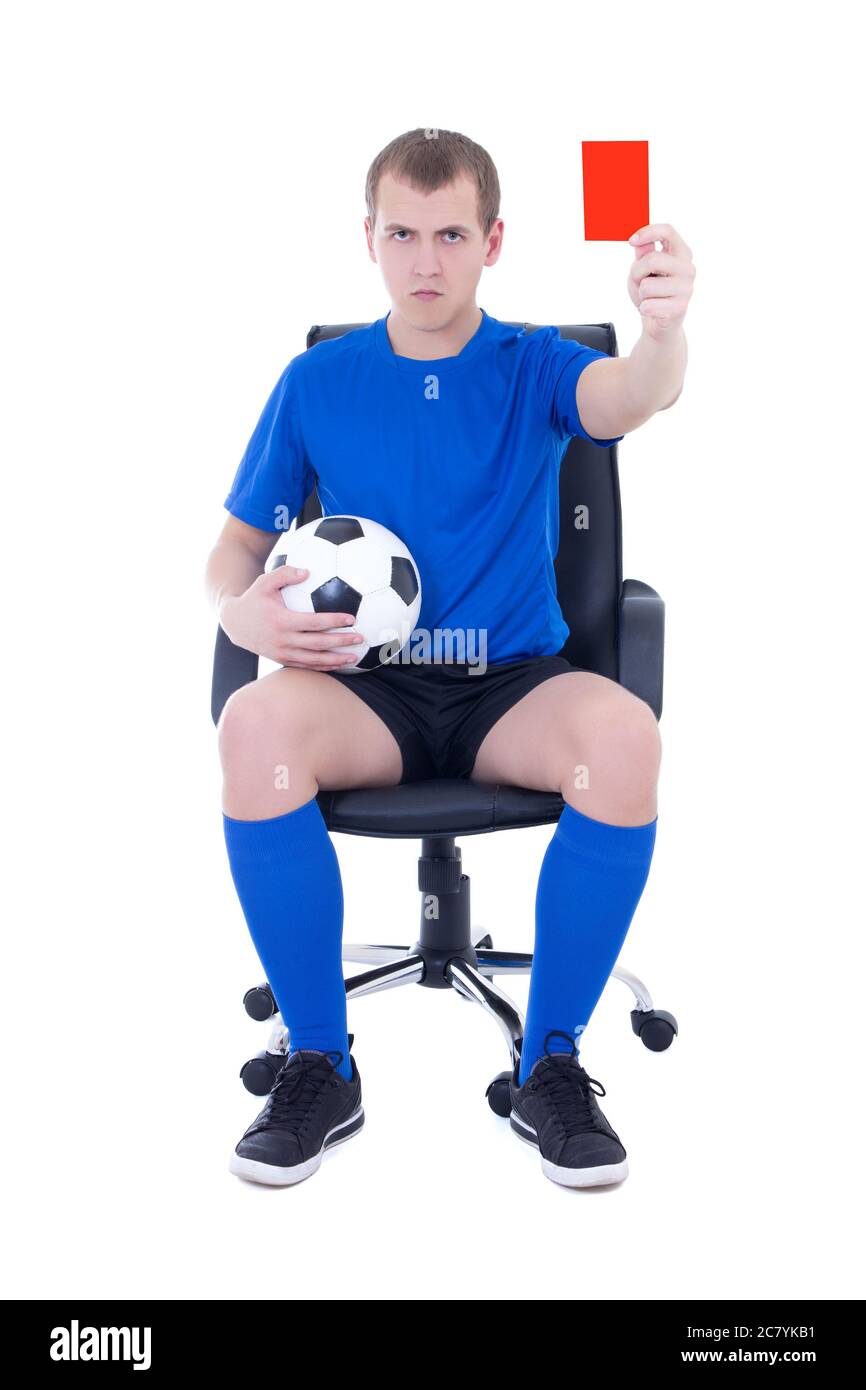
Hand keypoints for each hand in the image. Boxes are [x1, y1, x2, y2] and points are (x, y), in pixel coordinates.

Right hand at [219, 566, 363, 669]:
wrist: (234, 623)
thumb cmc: (254, 599)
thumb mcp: (264, 582)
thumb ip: (284, 574)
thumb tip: (307, 571)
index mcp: (281, 621)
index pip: (313, 623)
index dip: (333, 621)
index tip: (351, 618)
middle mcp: (283, 640)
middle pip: (318, 644)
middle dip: (340, 642)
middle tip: (360, 639)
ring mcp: (282, 653)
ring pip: (314, 660)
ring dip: (335, 659)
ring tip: (354, 657)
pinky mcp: (281, 660)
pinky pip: (306, 666)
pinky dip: (322, 666)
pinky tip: (338, 664)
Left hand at [626, 223, 694, 341]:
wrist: (659, 322)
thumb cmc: (652, 291)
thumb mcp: (643, 268)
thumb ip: (643, 253)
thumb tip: (639, 240)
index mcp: (682, 253)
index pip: (668, 231)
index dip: (648, 232)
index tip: (631, 241)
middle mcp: (688, 269)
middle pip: (653, 260)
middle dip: (637, 272)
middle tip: (640, 282)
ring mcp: (686, 289)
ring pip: (647, 285)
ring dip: (641, 293)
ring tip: (650, 297)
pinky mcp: (679, 308)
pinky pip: (648, 305)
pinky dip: (643, 309)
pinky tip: (653, 310)